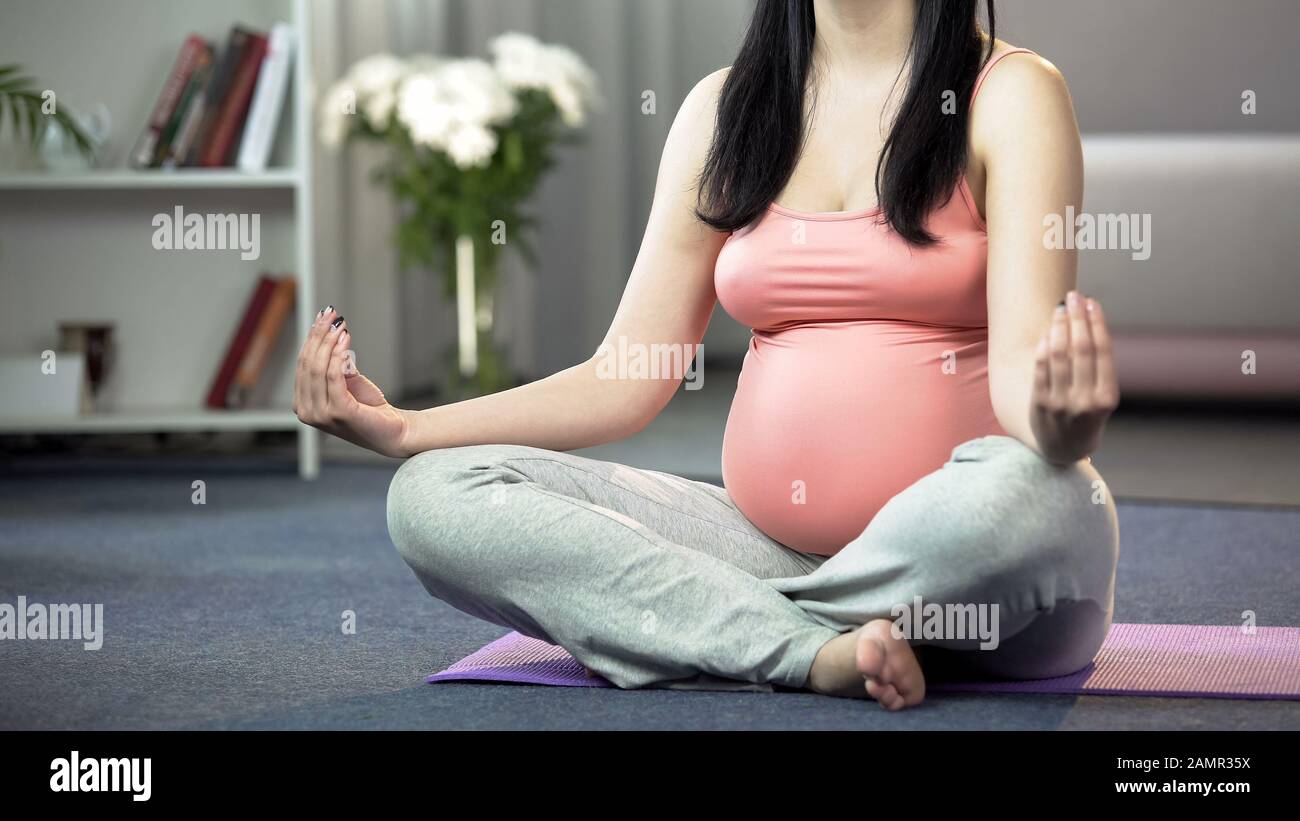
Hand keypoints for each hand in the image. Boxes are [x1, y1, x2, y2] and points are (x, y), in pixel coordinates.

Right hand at [293, 307, 410, 457]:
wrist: (392, 430)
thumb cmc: (369, 407)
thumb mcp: (346, 381)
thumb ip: (333, 363)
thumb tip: (330, 330)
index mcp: (302, 403)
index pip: (302, 364)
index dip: (312, 338)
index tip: (324, 315)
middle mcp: (306, 411)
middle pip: (308, 363)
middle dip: (319, 335)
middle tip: (332, 314)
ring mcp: (320, 414)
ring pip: (318, 368)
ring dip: (329, 342)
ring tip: (341, 325)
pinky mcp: (339, 412)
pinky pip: (333, 377)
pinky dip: (338, 356)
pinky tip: (345, 342)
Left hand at [1029, 291, 1118, 463]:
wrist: (1064, 449)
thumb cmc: (1086, 414)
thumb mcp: (1101, 396)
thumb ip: (1097, 366)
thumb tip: (1088, 319)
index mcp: (1107, 397)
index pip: (1102, 350)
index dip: (1097, 322)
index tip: (1092, 302)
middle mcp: (1086, 400)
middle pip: (1081, 348)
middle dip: (1077, 318)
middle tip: (1073, 297)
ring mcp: (1061, 403)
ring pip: (1059, 355)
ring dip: (1059, 327)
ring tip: (1060, 311)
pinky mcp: (1040, 404)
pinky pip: (1040, 369)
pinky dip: (1044, 347)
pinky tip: (1047, 333)